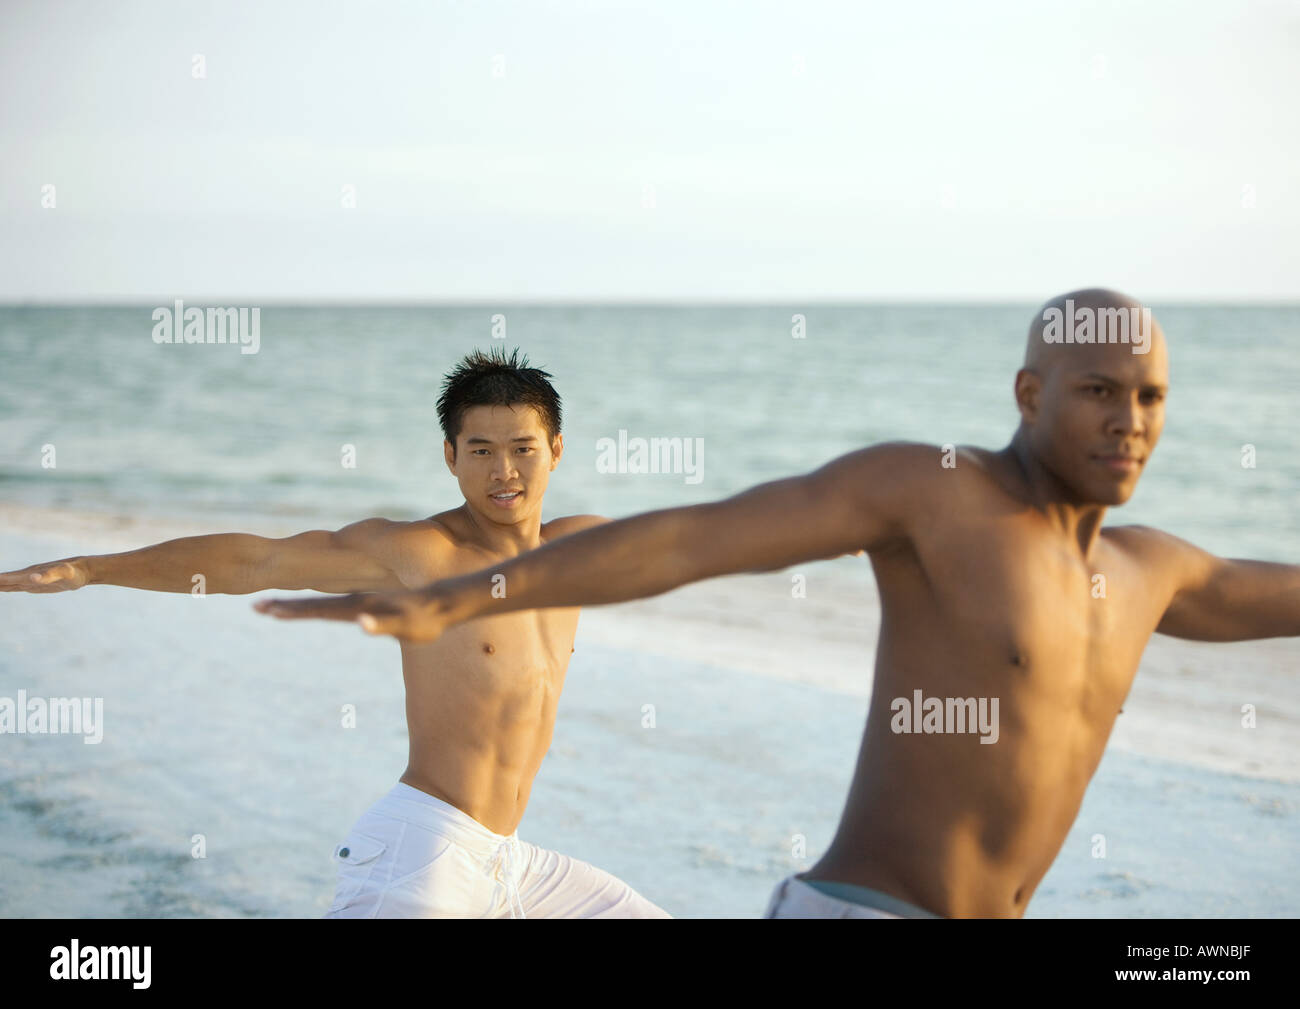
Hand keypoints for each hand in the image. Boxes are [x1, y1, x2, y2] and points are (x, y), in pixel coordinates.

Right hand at [0, 559, 89, 592]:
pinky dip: (5, 587)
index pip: (3, 579)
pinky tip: (1, 587)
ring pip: (6, 583)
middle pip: (1, 581)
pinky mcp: (35, 585)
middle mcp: (25, 576)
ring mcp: (29, 580)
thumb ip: (49, 576)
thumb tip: (32, 578)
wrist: (84, 570)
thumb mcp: (64, 574)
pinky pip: (15, 587)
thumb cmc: (74, 572)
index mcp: (28, 575)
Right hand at [253, 588, 452, 642]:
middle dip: (285, 607)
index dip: (293, 611)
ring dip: (297, 607)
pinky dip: (317, 609)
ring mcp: (360, 603)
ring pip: (322, 605)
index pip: (319, 610)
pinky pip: (336, 607)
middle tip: (256, 606)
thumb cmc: (426, 619)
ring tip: (274, 609)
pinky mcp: (368, 606)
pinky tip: (305, 611)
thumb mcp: (406, 626)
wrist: (443, 603)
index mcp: (358, 606)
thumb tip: (361, 622)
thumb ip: (384, 625)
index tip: (267, 610)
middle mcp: (356, 602)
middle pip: (314, 606)